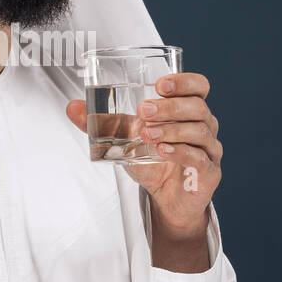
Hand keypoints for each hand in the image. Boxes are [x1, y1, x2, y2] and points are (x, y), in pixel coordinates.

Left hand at [65, 71, 221, 236]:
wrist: (166, 199)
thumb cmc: (152, 161)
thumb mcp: (125, 139)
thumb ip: (101, 122)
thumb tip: (71, 107)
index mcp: (190, 110)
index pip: (199, 86)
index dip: (184, 81)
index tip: (160, 84)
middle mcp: (205, 126)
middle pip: (198, 107)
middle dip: (170, 107)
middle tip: (143, 111)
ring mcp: (209, 149)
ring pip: (199, 130)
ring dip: (171, 129)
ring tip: (147, 134)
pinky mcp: (208, 172)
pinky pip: (199, 157)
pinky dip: (180, 152)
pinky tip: (162, 150)